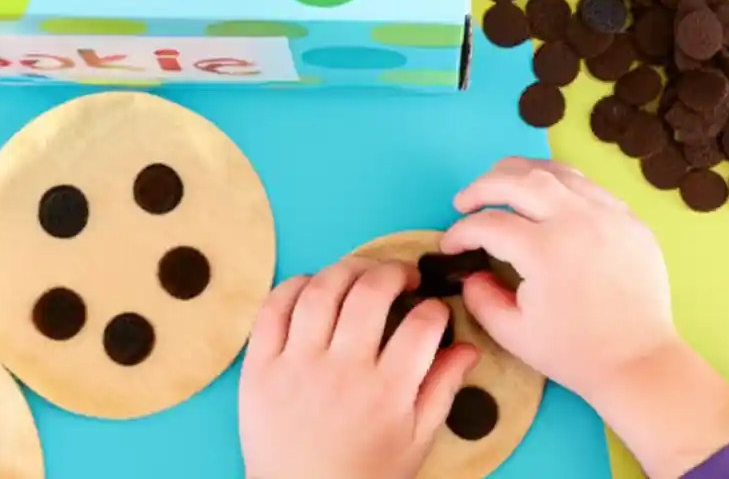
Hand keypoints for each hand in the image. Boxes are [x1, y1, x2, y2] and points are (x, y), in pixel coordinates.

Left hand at [239, 259, 479, 478]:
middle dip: (394, 272)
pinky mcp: (260, 367)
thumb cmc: (362, 475)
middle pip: (369, 293)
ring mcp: (297, 365)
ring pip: (320, 291)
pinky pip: (272, 310)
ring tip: (360, 273)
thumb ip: (442, 390)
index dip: (436, 308)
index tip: (434, 311)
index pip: (422, 325)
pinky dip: (293, 286)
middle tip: (402, 276)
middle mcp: (342, 370)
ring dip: (346, 269)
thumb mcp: (416, 441)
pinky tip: (311, 284)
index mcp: (387, 391)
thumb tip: (467, 348)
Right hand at [442, 156, 674, 398]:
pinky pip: (588, 187)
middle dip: (482, 187)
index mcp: (544, 251)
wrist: (640, 362)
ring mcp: (608, 215)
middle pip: (518, 180)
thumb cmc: (574, 353)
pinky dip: (559, 184)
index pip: (488, 224)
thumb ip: (480, 298)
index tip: (450, 245)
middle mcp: (576, 220)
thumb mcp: (513, 334)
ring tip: (500, 184)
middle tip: (463, 202)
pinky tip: (546, 198)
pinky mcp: (630, 220)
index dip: (460, 232)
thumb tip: (471, 272)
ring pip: (556, 172)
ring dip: (519, 173)